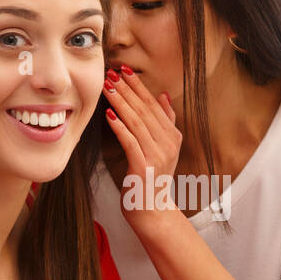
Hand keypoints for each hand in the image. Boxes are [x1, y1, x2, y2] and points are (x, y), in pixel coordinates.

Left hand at [102, 65, 181, 227]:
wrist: (151, 209)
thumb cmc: (151, 178)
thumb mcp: (163, 147)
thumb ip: (166, 121)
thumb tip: (163, 95)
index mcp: (173, 136)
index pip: (154, 104)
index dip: (139, 85)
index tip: (124, 70)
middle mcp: (168, 144)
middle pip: (145, 110)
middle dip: (127, 90)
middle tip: (111, 73)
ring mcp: (157, 156)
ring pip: (136, 122)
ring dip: (120, 103)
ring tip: (107, 88)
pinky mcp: (143, 167)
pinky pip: (130, 142)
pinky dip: (119, 127)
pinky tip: (108, 115)